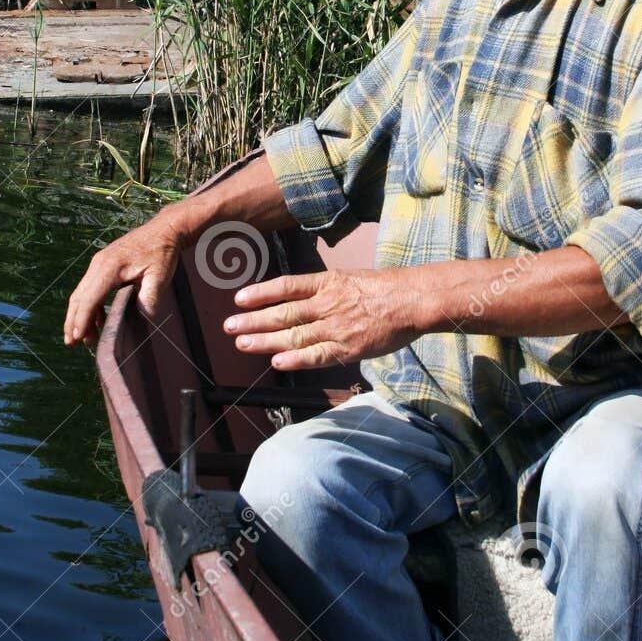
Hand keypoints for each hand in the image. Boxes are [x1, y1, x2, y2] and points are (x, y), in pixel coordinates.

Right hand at [63, 209, 188, 346]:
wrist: (163, 230)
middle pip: (79, 297)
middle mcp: (99, 264)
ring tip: (84, 338)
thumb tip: (144, 318)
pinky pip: (90, 287)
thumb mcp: (160, 275)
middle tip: (71, 343)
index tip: (77, 337)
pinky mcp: (102, 264)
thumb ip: (150, 296)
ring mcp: (98, 263)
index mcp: (110, 267)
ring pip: (81, 293)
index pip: (90, 298)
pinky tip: (97, 321)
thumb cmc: (162, 253)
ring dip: (80, 315)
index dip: (82, 319)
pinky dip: (90, 305)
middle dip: (73, 321)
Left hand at [222, 267, 423, 369]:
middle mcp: (325, 304)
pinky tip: (276, 362)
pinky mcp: (346, 348)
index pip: (286, 287)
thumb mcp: (351, 278)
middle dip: (253, 321)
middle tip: (229, 327)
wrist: (411, 300)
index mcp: (327, 283)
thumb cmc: (386, 288)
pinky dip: (295, 359)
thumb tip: (305, 298)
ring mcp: (334, 327)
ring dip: (264, 341)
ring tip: (242, 344)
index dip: (261, 293)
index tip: (239, 299)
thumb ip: (327, 290)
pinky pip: (316, 356)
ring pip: (293, 335)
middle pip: (282, 313)